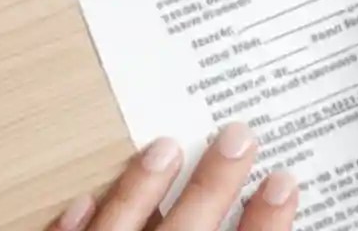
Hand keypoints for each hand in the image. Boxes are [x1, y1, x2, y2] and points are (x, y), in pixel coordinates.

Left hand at [48, 122, 297, 230]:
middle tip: (238, 135)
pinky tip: (82, 201)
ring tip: (162, 146)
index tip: (283, 182)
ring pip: (121, 229)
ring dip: (143, 187)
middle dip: (216, 181)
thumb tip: (269, 214)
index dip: (268, 219)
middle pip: (191, 229)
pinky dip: (74, 227)